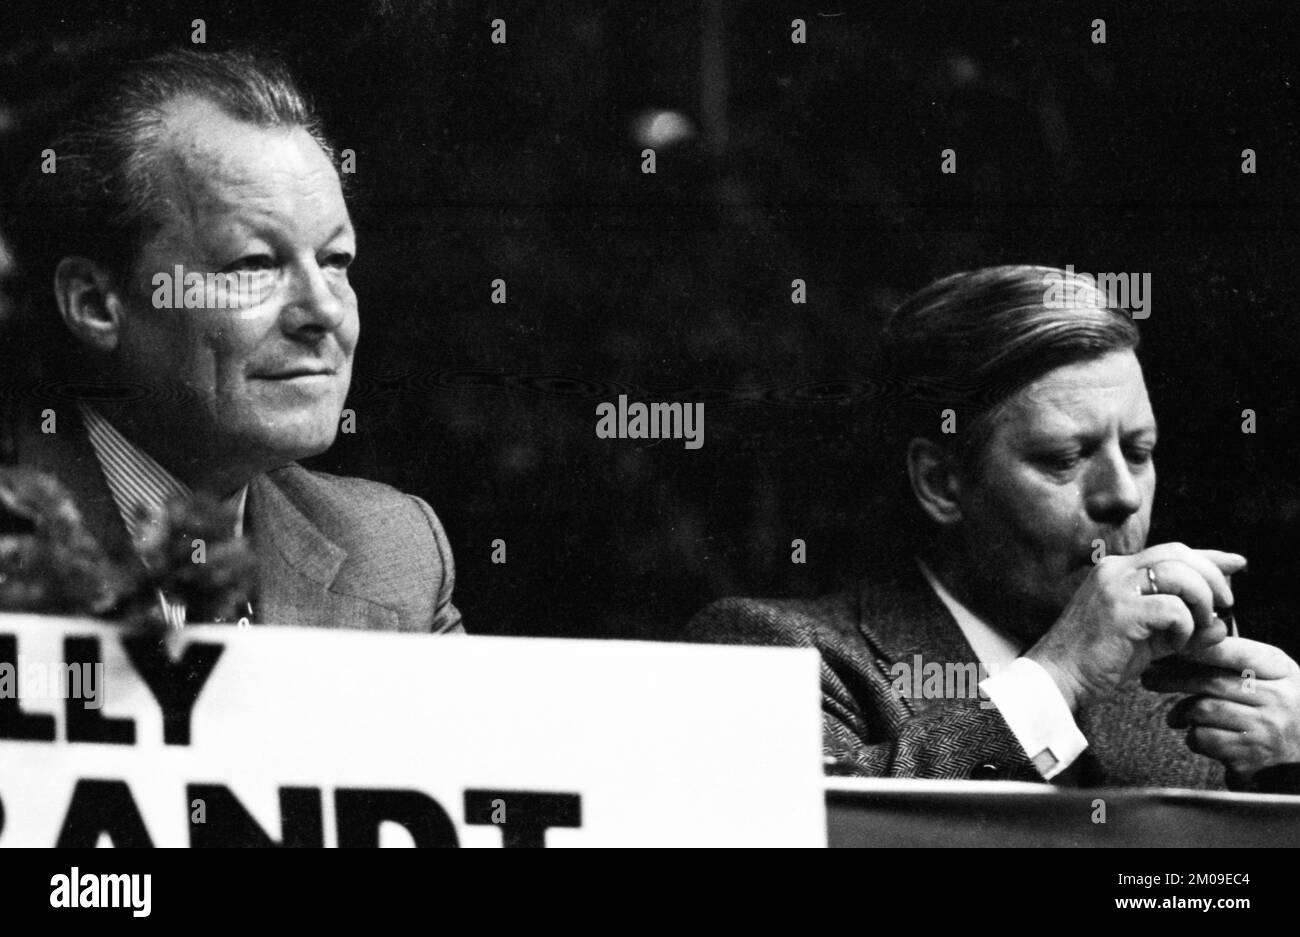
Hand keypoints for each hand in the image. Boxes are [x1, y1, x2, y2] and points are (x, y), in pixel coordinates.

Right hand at [1024, 543, 1244, 710]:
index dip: (1210, 557)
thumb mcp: (1147, 635)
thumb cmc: (1100, 659)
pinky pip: (1172, 608)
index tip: (1237, 565)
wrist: (1059, 677)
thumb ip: (1180, 620)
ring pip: (1179, 575)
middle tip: (1224, 606)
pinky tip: (1173, 646)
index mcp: (1118, 570)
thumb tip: (1221, 618)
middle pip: (1180, 554)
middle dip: (1212, 578)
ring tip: (1196, 628)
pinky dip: (1183, 628)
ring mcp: (1115, 588)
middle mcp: (1115, 570)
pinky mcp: (1120, 611)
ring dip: (1200, 602)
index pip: (1173, 551)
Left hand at [1142, 637, 1299, 784]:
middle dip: (1173, 679)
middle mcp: (1277, 699)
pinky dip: (1193, 737)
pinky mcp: (1250, 757)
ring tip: (1177, 716)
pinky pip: (1205, 739)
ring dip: (1182, 713)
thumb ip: (1238, 661)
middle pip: (1211, 681)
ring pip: (1203, 710)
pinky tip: (1198, 736)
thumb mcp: (1274, 678)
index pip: (1237, 653)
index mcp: (1282, 672)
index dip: (1201, 648)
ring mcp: (1265, 729)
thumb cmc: (1280, 711)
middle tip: (1150, 679)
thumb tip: (1186, 647)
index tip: (1174, 646)